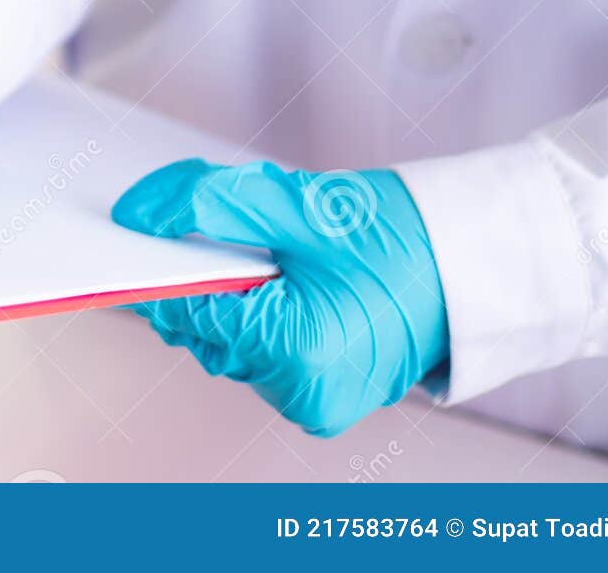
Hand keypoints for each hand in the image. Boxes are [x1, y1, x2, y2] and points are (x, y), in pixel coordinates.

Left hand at [113, 159, 447, 435]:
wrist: (472, 268)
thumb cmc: (395, 237)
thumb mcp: (292, 203)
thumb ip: (205, 202)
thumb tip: (136, 213)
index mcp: (296, 351)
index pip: (187, 309)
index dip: (158, 269)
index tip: (135, 236)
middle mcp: (301, 395)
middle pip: (204, 331)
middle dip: (202, 282)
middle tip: (217, 238)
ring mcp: (312, 405)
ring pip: (229, 346)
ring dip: (233, 302)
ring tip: (270, 263)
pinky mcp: (321, 401)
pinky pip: (260, 358)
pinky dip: (259, 321)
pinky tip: (285, 289)